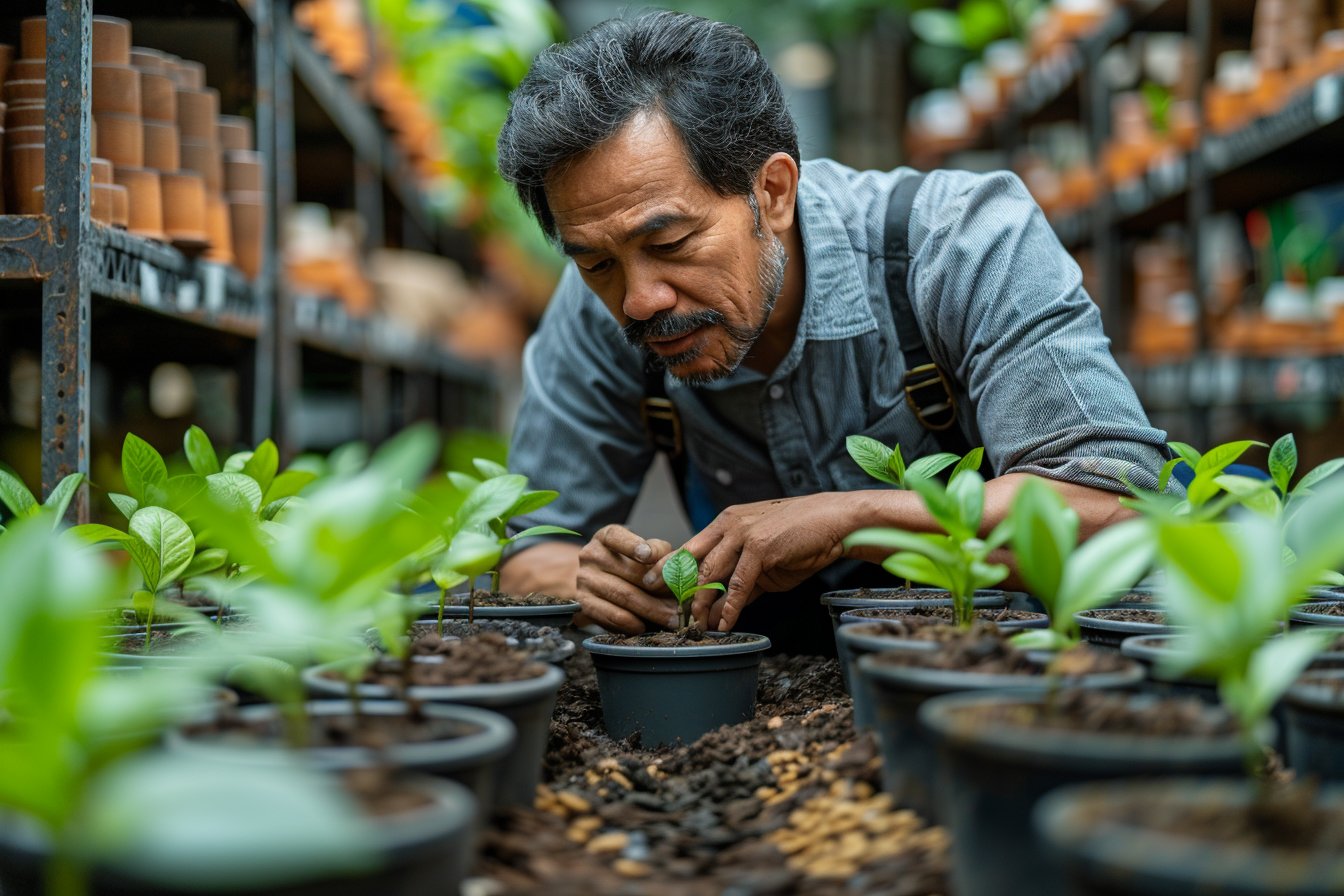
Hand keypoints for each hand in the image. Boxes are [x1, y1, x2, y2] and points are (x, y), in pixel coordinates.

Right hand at [575, 524, 675, 632]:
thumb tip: (675, 570)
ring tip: (671, 619)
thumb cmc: (629, 564)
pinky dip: (631, 623)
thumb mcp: (643, 550)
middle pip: (628, 572)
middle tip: (680, 604)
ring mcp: (585, 580)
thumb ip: (659, 553)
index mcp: (606, 537)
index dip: (633, 546)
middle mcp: (591, 555)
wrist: (598, 582)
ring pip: (623, 596)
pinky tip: (646, 626)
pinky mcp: (584, 603)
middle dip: (658, 590)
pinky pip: (611, 616)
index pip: (616, 537)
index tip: (650, 556)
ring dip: (651, 610)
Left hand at [677, 493, 853, 631]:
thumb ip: (740, 582)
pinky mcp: (760, 547)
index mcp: (725, 522)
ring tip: (696, 626)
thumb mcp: (763, 560)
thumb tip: (720, 609)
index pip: (689, 547)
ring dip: (701, 604)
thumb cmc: (800, 538)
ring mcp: (743, 534)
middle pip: (692, 561)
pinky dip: (730, 609)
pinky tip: (725, 625)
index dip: (670, 568)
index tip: (652, 584)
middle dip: (678, 589)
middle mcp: (729, 525)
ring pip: (711, 574)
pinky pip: (739, 585)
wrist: (834, 523)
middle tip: (669, 613)